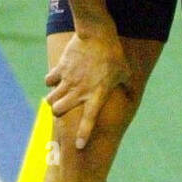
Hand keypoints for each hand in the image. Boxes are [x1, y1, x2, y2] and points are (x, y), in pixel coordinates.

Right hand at [45, 30, 130, 147]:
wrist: (97, 34)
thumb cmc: (113, 54)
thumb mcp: (125, 72)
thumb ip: (126, 86)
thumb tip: (132, 94)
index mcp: (96, 94)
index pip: (89, 120)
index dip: (83, 135)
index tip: (79, 146)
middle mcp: (80, 91)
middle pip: (59, 111)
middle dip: (58, 114)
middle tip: (62, 111)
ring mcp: (68, 80)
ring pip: (51, 99)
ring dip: (52, 101)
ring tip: (56, 98)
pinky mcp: (60, 68)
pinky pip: (49, 80)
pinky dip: (50, 82)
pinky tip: (56, 79)